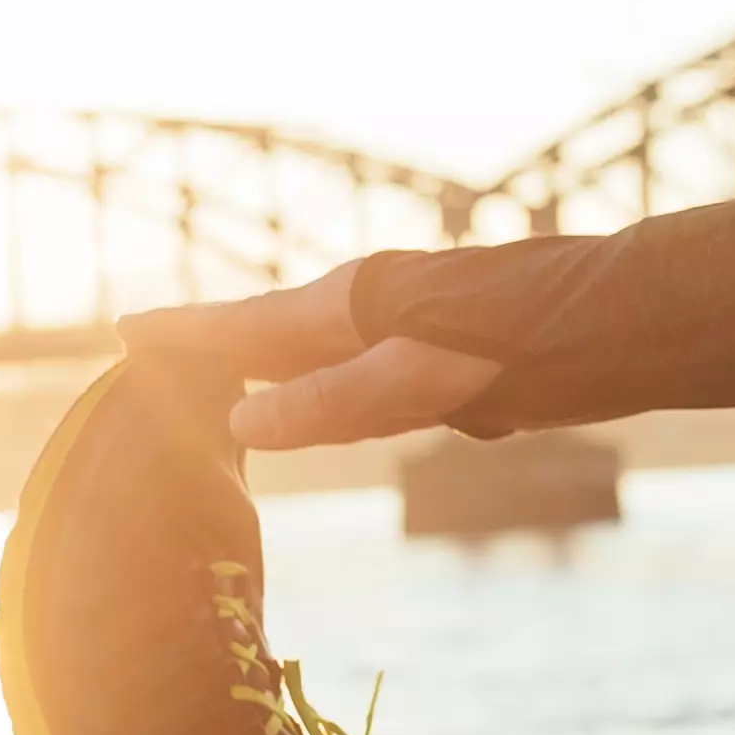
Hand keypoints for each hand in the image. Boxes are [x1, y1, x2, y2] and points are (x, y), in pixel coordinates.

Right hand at [119, 262, 506, 449]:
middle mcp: (363, 315)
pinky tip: (311, 409)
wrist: (609, 328)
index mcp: (345, 308)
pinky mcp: (431, 365)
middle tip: (150, 355)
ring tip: (214, 385)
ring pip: (308, 357)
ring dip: (259, 371)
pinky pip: (345, 378)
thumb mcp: (412, 383)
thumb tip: (243, 426)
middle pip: (267, 336)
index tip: (126, 330)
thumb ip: (329, 403)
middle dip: (211, 349)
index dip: (184, 333)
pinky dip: (309, 392)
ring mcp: (397, 336)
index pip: (242, 324)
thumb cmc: (513, 349)